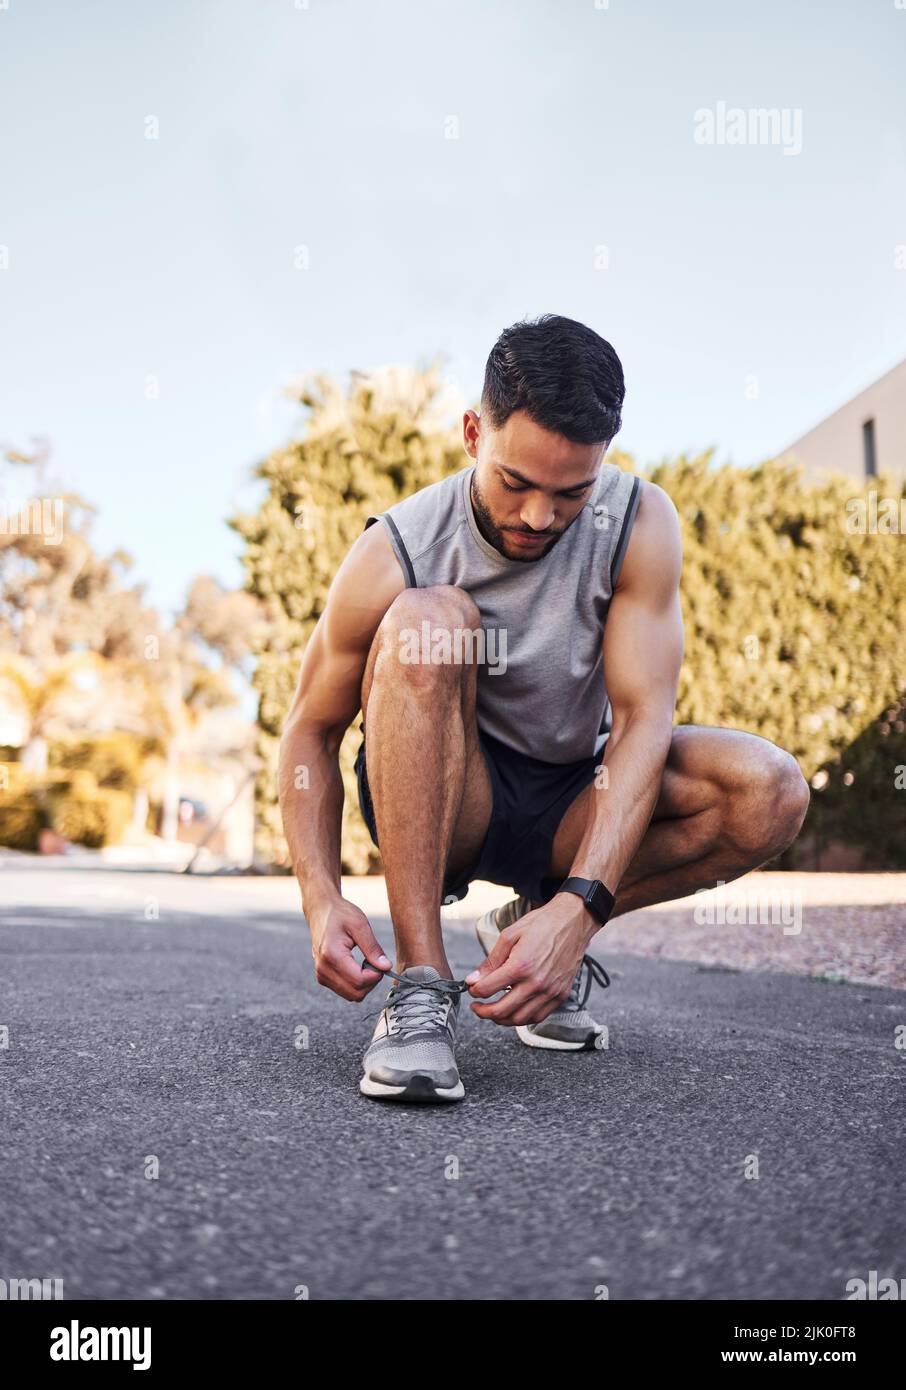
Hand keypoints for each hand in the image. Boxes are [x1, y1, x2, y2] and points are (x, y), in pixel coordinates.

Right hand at [307, 897, 390, 1001]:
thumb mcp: (360, 925)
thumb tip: (386, 967)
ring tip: (366, 962)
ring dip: (364, 984)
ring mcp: (321, 975)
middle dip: (371, 982)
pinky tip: (358, 966)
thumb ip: (373, 948)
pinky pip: (345, 991)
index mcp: (332, 955)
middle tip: (375, 962)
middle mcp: (323, 969)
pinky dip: (356, 983)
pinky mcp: (322, 977)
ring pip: (351, 995)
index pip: (359, 981)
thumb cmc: (340, 914)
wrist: (320, 910)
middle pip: (356, 993)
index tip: (382, 962)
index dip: (376, 975)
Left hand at [465, 895, 593, 1026]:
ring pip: (519, 1019)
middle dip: (483, 1011)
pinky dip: (523, 1018)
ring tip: (494, 1011)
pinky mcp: (561, 995)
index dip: (474, 991)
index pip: (487, 989)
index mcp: (520, 966)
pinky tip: (515, 1009)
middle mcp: (536, 982)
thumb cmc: (542, 924)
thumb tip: (474, 979)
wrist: (573, 922)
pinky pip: (538, 1017)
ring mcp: (550, 991)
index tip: (472, 989)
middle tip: (477, 1006)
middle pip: (501, 1010)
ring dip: (502, 1019)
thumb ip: (491, 961)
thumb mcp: (510, 935)